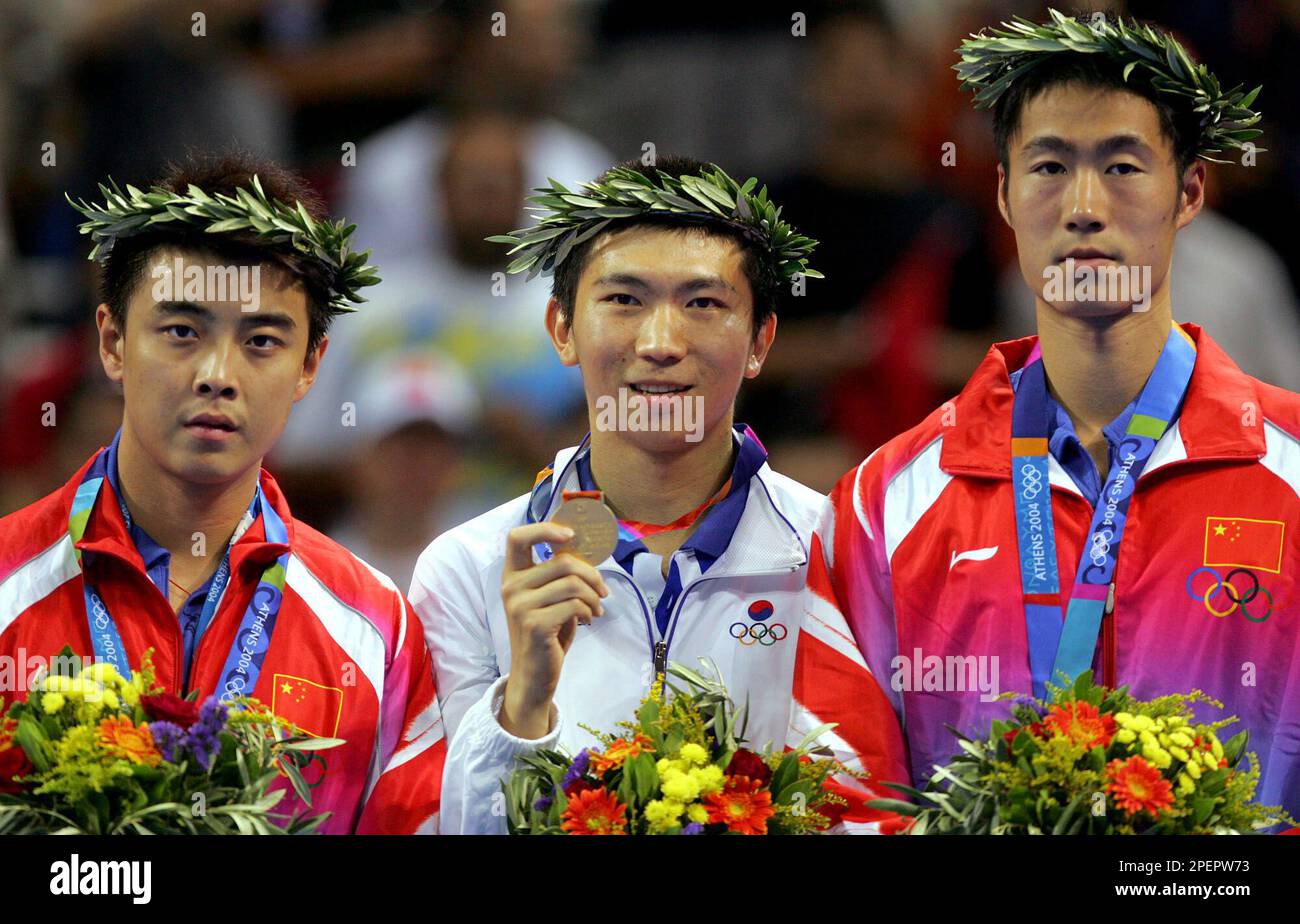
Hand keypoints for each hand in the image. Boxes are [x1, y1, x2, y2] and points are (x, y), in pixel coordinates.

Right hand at [499, 522, 609, 737]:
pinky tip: (590, 618)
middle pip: (563, 561)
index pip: (517, 537)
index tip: (571, 536)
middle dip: (591, 574)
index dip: (546, 529)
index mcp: (512, 576)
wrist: (534, 675)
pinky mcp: (535, 624)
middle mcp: (511, 587)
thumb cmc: (546, 633)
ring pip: (573, 583)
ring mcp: (520, 606)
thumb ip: (557, 576)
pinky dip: (590, 610)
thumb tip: (585, 552)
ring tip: (597, 607)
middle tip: (603, 591)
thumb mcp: (548, 599)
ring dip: (594, 595)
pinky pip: (575, 604)